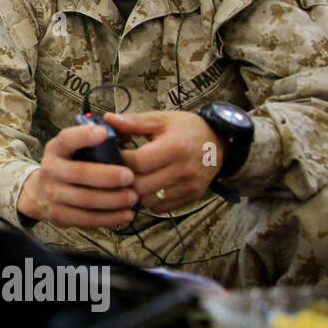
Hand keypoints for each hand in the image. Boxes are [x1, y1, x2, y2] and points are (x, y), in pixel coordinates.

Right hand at [17, 123, 136, 228]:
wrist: (39, 193)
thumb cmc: (67, 166)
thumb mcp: (71, 149)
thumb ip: (91, 141)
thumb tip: (123, 128)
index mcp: (56, 149)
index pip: (67, 139)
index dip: (84, 136)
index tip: (103, 133)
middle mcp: (51, 170)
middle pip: (80, 173)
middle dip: (107, 176)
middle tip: (130, 176)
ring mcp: (53, 194)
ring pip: (86, 199)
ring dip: (113, 199)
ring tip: (133, 197)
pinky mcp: (60, 215)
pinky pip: (87, 219)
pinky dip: (109, 218)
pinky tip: (126, 214)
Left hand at [107, 111, 222, 212]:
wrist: (218, 142)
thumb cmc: (186, 129)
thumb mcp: (161, 119)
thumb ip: (134, 121)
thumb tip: (108, 120)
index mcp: (174, 148)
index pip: (137, 162)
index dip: (120, 160)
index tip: (114, 155)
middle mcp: (183, 170)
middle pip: (141, 185)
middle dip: (124, 179)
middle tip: (117, 171)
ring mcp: (188, 186)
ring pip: (148, 201)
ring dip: (135, 192)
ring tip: (130, 180)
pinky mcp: (191, 197)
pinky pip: (161, 208)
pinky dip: (149, 201)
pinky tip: (145, 188)